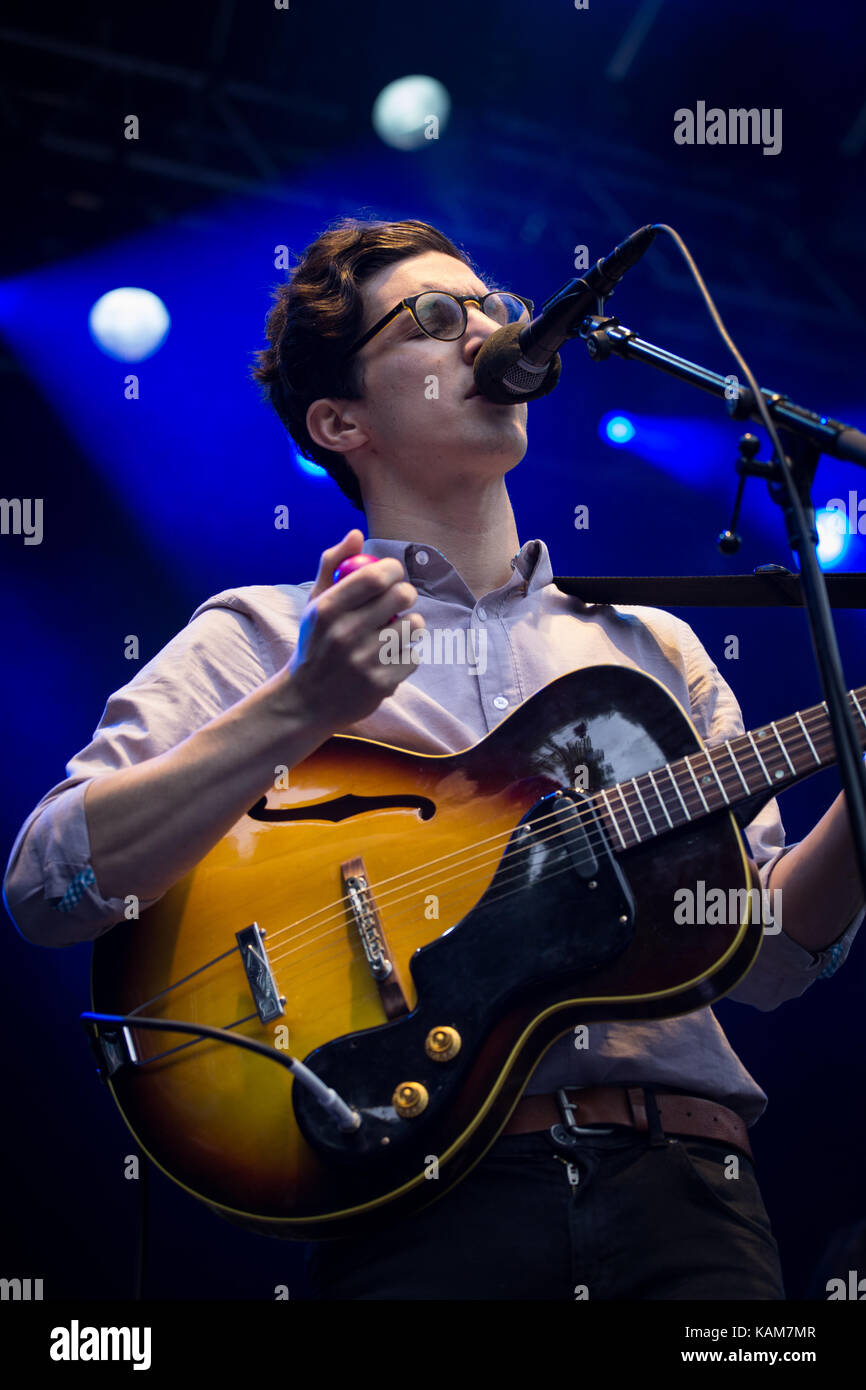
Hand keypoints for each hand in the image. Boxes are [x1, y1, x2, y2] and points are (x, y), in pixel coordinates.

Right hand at [286, 529, 425, 730]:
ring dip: (409, 624)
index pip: (375, 575)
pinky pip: (414, 655)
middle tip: (398, 601)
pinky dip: (406, 653)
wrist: (305, 701)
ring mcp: (365, 661)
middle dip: (406, 593)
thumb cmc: (314, 644)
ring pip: (414, 625)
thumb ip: (333, 565)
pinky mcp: (381, 684)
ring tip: (393, 630)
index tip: (392, 574)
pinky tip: (390, 656)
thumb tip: (357, 535)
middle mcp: (345, 634)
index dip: (393, 569)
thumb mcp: (315, 604)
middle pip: (403, 595)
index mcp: (327, 609)